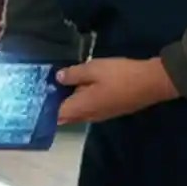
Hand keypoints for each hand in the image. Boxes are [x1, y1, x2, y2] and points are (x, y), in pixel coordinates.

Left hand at [56, 57, 178, 124]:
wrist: (151, 83)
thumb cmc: (120, 75)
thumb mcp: (93, 69)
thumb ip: (73, 74)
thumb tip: (57, 78)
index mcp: (82, 107)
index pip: (56, 115)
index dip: (45, 107)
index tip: (35, 96)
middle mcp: (89, 116)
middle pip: (66, 116)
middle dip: (54, 105)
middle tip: (45, 88)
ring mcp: (100, 115)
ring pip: (77, 112)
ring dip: (68, 102)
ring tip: (58, 85)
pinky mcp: (109, 110)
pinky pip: (88, 109)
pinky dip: (80, 100)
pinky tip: (80, 86)